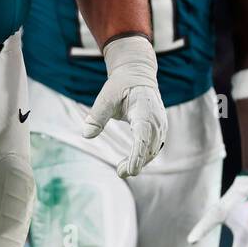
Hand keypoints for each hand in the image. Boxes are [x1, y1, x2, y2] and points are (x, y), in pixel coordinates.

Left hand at [83, 34, 166, 177]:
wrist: (137, 75)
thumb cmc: (120, 86)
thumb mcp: (105, 98)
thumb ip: (96, 116)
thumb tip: (86, 135)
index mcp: (144, 110)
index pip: (143, 137)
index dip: (138, 155)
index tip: (132, 170)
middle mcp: (157, 119)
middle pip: (150, 147)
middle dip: (136, 163)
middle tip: (119, 172)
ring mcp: (161, 124)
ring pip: (153, 150)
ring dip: (139, 162)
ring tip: (121, 169)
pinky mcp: (160, 129)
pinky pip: (154, 147)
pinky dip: (143, 156)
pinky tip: (130, 162)